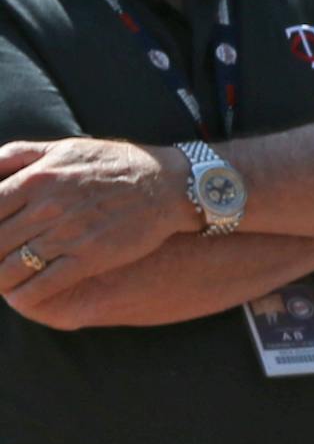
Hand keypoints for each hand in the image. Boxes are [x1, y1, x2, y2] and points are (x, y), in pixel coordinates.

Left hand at [0, 140, 187, 305]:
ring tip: (1, 280)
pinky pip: (44, 284)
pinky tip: (20, 296)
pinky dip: (25, 294)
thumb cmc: (113, 163)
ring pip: (12, 266)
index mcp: (36, 179)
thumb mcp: (62, 147)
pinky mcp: (89, 258)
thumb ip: (18, 155)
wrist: (167, 184)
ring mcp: (68, 235)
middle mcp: (47, 208)